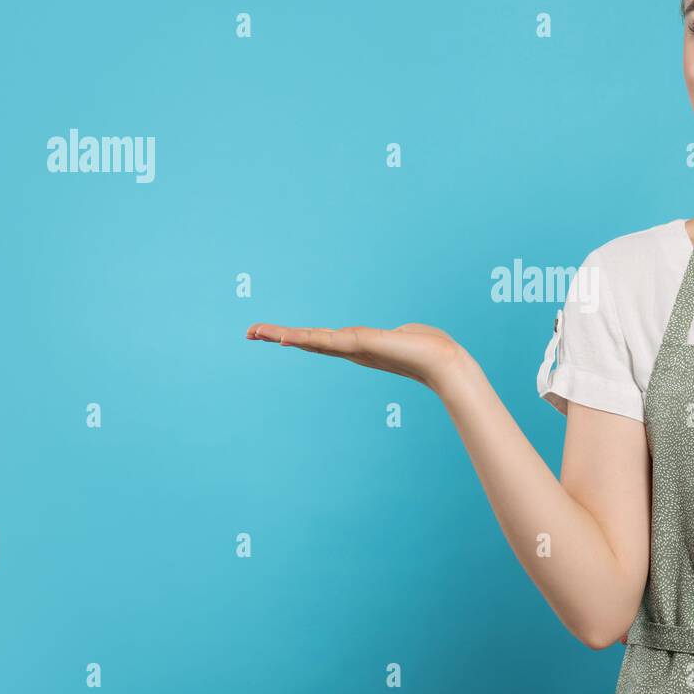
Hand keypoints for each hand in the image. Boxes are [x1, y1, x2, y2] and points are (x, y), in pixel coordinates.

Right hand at [246, 321, 470, 393]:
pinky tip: (287, 338)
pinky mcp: (361, 345)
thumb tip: (405, 333)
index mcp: (358, 347)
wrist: (443, 361)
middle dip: (278, 335)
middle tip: (250, 332)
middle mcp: (352, 349)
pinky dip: (306, 339)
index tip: (275, 334)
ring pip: (312, 340)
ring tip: (258, 331)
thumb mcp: (407, 336)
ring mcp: (355, 348)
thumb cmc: (429, 349)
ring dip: (283, 335)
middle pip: (308, 341)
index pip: (321, 340)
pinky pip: (327, 341)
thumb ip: (399, 335)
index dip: (297, 337)